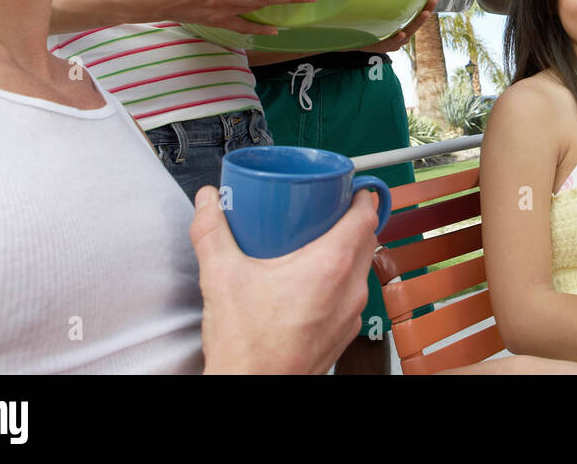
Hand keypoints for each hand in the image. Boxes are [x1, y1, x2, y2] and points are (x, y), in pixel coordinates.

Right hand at [190, 185, 377, 373]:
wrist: (251, 388)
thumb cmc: (246, 345)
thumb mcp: (221, 277)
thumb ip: (211, 231)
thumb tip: (209, 200)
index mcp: (331, 266)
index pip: (365, 216)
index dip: (359, 196)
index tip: (345, 187)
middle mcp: (350, 289)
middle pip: (367, 239)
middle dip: (350, 220)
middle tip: (325, 210)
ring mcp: (351, 314)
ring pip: (361, 268)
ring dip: (348, 251)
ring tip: (317, 243)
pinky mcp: (345, 334)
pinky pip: (352, 295)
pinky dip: (341, 281)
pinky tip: (313, 282)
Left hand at [356, 0, 437, 53]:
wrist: (349, 40)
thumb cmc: (366, 24)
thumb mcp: (377, 10)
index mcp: (401, 26)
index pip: (417, 15)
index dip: (427, 6)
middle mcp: (399, 35)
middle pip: (415, 24)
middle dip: (426, 12)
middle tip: (433, 0)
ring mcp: (391, 42)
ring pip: (407, 33)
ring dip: (416, 23)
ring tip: (424, 13)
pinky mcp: (380, 47)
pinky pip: (389, 43)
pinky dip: (396, 39)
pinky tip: (401, 33)